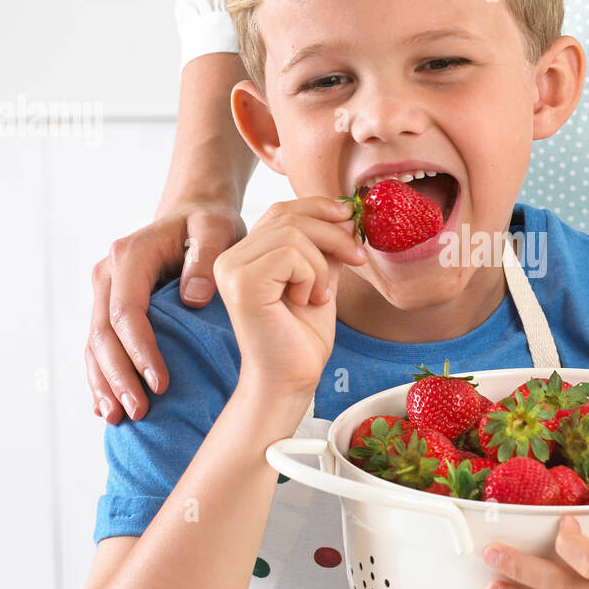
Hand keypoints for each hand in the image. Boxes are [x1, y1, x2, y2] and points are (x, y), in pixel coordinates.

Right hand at [86, 201, 246, 422]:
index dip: (140, 351)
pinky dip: (101, 376)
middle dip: (118, 376)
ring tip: (119, 418)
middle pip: (103, 333)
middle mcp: (108, 274)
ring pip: (95, 344)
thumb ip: (207, 258)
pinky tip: (106, 407)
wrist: (194, 214)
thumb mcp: (218, 229)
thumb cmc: (210, 223)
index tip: (160, 383)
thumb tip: (193, 298)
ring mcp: (105, 291)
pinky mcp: (110, 307)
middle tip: (138, 410)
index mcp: (130, 256)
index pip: (127, 312)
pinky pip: (99, 346)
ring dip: (104, 383)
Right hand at [213, 195, 366, 401]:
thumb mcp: (319, 280)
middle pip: (290, 217)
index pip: (282, 211)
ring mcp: (231, 269)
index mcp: (245, 255)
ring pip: (293, 234)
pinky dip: (311, 276)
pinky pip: (290, 255)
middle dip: (333, 234)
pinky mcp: (242, 283)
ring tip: (320, 294)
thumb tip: (345, 215)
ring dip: (322, 264)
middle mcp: (230, 258)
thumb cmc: (301, 338)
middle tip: (357, 258)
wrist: (289, 380)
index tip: (351, 219)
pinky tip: (307, 301)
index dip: (319, 208)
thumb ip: (324, 249)